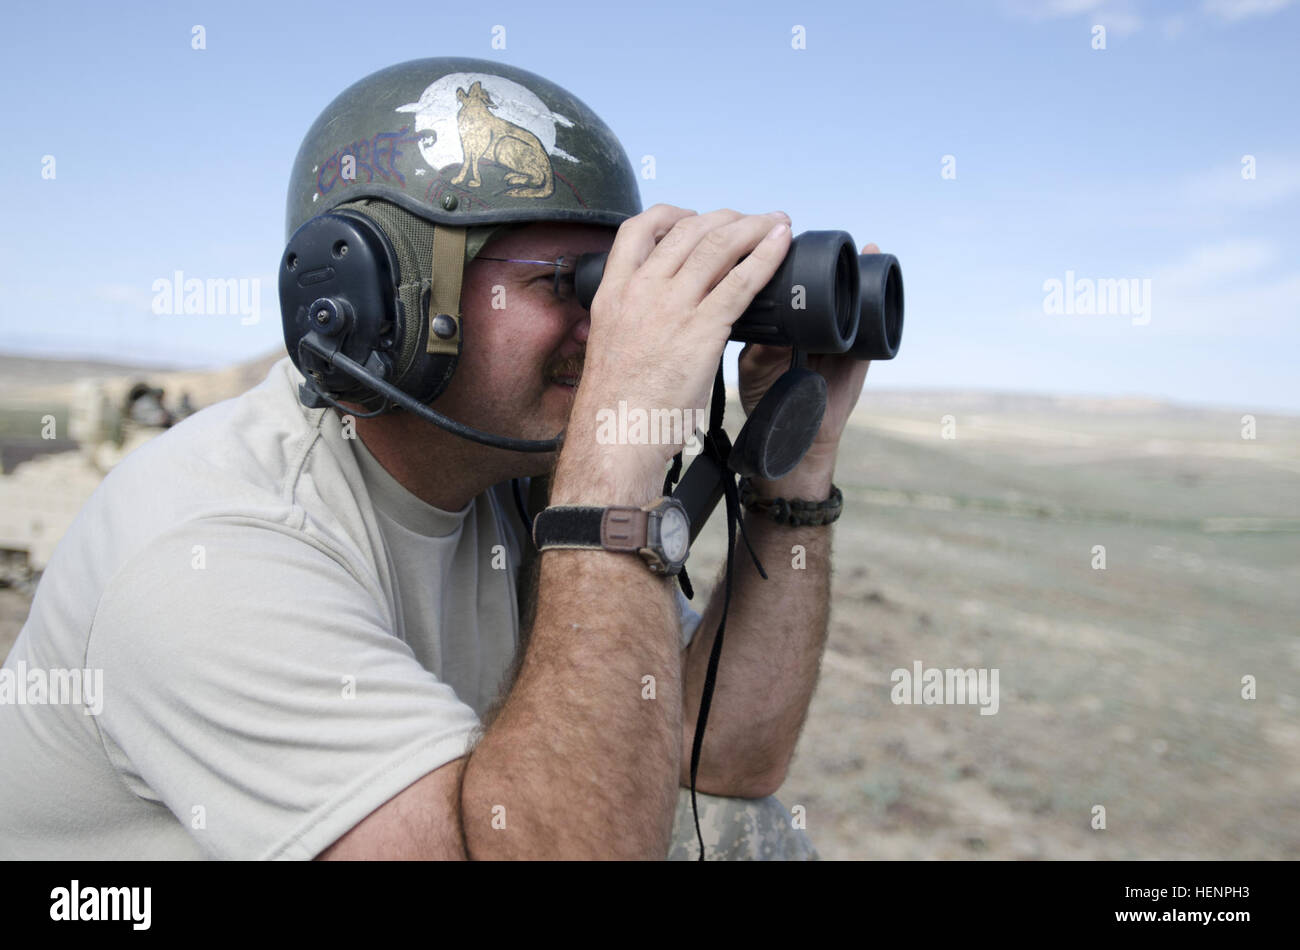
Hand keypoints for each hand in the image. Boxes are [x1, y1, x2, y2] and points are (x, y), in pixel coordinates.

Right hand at [568, 205, 793, 467]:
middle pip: (686, 230)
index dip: (669, 215)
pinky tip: (781, 244)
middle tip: (749, 220)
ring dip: (752, 227)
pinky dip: (766, 256)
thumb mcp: (612, 347)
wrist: (615, 437)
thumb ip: (635, 322)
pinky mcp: (702, 330)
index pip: (636, 230)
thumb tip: (663, 322)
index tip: (692, 218)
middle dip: (725, 218)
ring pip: (717, 245)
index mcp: (612, 293)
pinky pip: (741, 281)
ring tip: (775, 223)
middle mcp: (640, 291)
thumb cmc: (616, 406)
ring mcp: (670, 307)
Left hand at [737, 242, 880, 494]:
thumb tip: (772, 327)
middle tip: (827, 241)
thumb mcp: (756, 369)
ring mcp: (837, 333)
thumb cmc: (768, 402)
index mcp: (780, 323)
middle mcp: (810, 322)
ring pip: (849, 294)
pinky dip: (877, 293)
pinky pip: (874, 318)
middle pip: (820, 281)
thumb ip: (762, 347)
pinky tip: (878, 268)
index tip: (784, 236)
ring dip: (855, 268)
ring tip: (860, 247)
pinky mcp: (861, 350)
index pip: (784, 284)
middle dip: (824, 259)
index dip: (784, 260)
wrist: (797, 437)